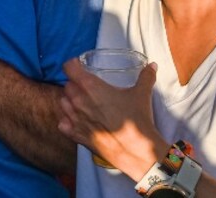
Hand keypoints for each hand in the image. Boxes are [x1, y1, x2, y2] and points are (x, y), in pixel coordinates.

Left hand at [57, 59, 165, 179]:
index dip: (73, 65)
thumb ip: (146, 76)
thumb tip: (152, 65)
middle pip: (67, 86)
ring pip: (63, 103)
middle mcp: (78, 101)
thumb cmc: (136, 118)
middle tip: (87, 88)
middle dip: (75, 85)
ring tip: (82, 103)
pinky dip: (67, 121)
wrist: (136, 149)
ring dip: (70, 101)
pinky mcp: (75, 135)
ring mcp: (74, 119)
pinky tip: (77, 121)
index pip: (69, 68)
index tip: (79, 66)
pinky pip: (63, 124)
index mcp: (90, 87)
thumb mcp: (142, 94)